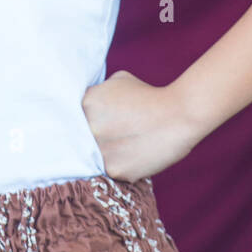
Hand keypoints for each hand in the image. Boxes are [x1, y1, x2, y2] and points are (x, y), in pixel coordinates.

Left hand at [81, 71, 199, 183]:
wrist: (178, 116)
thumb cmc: (149, 95)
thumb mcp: (119, 81)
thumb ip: (98, 92)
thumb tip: (86, 101)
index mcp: (87, 103)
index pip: (73, 117)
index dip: (84, 122)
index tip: (97, 124)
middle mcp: (89, 127)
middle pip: (80, 138)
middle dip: (93, 137)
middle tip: (112, 136)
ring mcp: (100, 150)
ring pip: (93, 157)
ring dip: (104, 153)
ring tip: (123, 146)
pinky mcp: (114, 169)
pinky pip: (109, 170)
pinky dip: (119, 165)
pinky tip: (133, 155)